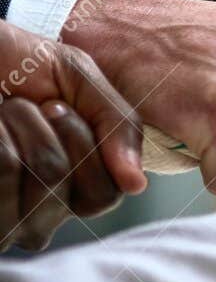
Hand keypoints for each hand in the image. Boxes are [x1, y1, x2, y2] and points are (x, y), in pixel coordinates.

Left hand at [0, 18, 144, 250]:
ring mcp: (8, 216)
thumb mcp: (81, 79)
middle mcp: (42, 212)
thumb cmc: (16, 65)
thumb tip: (136, 184)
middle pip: (72, 188)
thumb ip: (120, 126)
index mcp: (76, 186)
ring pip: (42, 178)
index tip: (56, 106)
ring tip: (0, 112)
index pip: (104, 195)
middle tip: (24, 105)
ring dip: (20, 124)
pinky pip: (4, 172)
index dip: (85, 145)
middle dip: (51, 130)